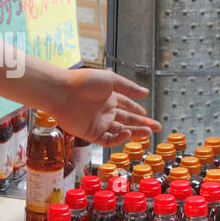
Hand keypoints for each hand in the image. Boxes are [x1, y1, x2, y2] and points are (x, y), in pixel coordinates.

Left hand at [45, 69, 160, 147]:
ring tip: (147, 132)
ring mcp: (98, 123)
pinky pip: (108, 139)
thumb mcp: (111, 80)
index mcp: (109, 98)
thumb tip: (146, 92)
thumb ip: (128, 88)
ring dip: (134, 132)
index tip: (148, 116)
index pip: (127, 106)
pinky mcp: (90, 133)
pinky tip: (128, 132)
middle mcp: (104, 111)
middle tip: (156, 128)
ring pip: (120, 131)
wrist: (63, 92)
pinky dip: (119, 138)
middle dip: (142, 124)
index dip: (138, 111)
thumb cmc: (84, 82)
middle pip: (126, 120)